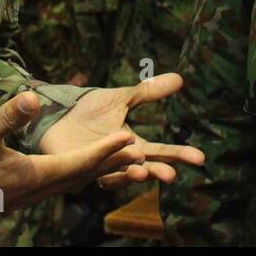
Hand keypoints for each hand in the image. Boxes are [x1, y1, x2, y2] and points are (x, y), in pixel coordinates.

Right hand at [0, 92, 143, 233]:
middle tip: (143, 153)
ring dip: (99, 170)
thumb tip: (32, 96)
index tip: (129, 137)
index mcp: (35, 176)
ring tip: (121, 159)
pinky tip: (81, 168)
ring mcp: (31, 194)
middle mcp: (39, 189)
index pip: (80, 163)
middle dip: (113, 163)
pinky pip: (61, 184)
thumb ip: (7, 117)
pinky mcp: (23, 194)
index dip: (106, 150)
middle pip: (84, 175)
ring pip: (74, 182)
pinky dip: (79, 174)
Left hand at [38, 73, 204, 190]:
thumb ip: (149, 92)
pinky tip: (109, 159)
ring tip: (142, 170)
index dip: (179, 155)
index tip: (199, 157)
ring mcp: (96, 166)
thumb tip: (181, 78)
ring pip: (116, 177)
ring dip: (130, 175)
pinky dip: (101, 165)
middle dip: (156, 172)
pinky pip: (89, 169)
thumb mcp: (122, 97)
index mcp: (131, 145)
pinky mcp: (75, 166)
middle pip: (142, 170)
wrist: (55, 110)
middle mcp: (117, 160)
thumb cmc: (89, 108)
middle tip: (172, 174)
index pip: (160, 153)